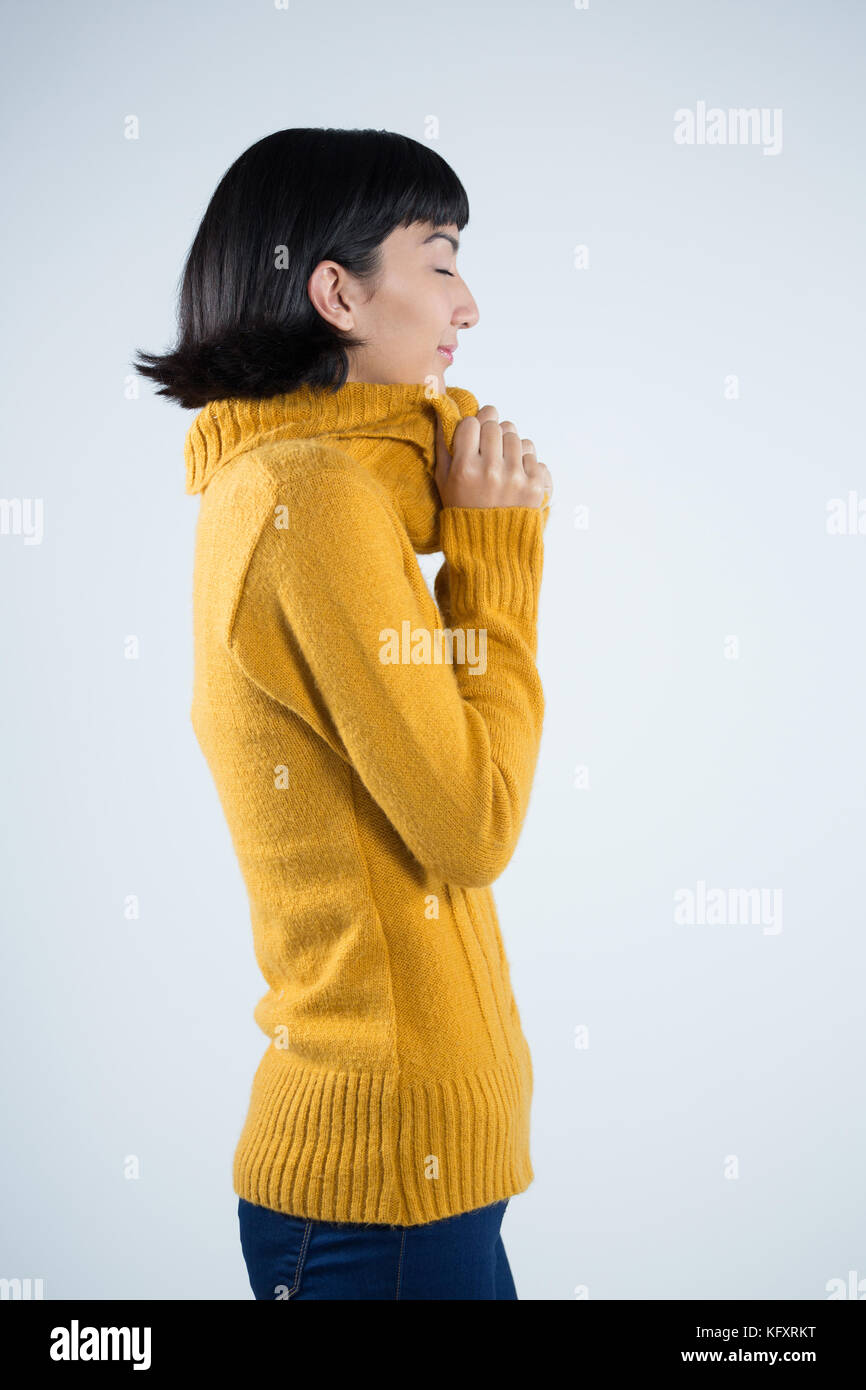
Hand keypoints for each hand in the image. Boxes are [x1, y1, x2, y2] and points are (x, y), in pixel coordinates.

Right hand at [434, 404, 553, 509]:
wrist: (490, 546)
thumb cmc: (463, 510)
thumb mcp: (443, 481)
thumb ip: (443, 446)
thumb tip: (443, 410)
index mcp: (465, 469)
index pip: (471, 423)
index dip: (471, 427)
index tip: (472, 438)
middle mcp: (491, 471)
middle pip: (494, 425)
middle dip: (490, 432)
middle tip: (488, 447)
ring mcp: (515, 477)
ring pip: (515, 435)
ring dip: (507, 444)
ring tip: (501, 462)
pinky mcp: (534, 484)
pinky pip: (531, 453)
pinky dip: (523, 459)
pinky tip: (513, 474)